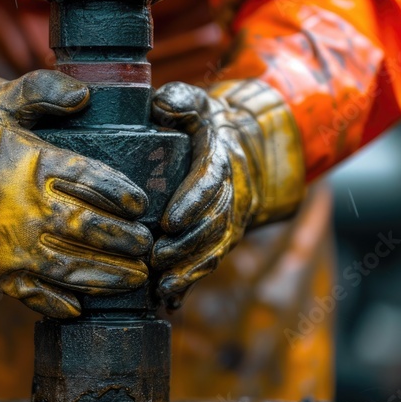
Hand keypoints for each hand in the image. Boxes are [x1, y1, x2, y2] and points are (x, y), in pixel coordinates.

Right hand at [0, 51, 152, 317]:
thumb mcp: (0, 97)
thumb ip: (45, 92)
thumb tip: (84, 95)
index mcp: (30, 160)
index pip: (93, 180)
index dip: (123, 195)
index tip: (142, 205)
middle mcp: (21, 205)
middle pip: (89, 228)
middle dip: (126, 241)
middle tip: (149, 247)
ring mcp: (3, 241)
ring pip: (67, 267)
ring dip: (106, 276)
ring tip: (135, 279)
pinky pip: (25, 293)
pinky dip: (54, 304)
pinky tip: (79, 308)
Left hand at [150, 79, 304, 300]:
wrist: (244, 146)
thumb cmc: (207, 123)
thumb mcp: (198, 102)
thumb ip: (182, 100)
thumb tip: (163, 105)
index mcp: (222, 157)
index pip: (211, 180)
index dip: (193, 201)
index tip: (170, 221)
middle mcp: (233, 192)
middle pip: (214, 222)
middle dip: (187, 245)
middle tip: (156, 258)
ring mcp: (231, 218)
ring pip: (215, 248)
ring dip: (191, 270)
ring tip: (164, 288)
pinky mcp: (223, 237)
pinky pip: (211, 261)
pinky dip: (193, 281)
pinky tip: (172, 301)